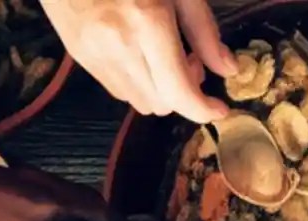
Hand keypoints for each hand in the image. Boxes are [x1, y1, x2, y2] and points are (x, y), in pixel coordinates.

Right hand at [41, 0, 235, 118]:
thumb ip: (205, 31)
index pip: (178, 92)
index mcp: (148, 23)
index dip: (202, 109)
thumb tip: (228, 70)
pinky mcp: (79, 56)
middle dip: (182, 93)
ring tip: (162, 55)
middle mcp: (119, 46)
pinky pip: (118, 89)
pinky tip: (140, 54)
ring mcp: (94, 54)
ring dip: (159, 90)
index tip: (219, 109)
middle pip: (161, 104)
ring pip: (139, 102)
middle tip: (190, 60)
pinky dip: (138, 82)